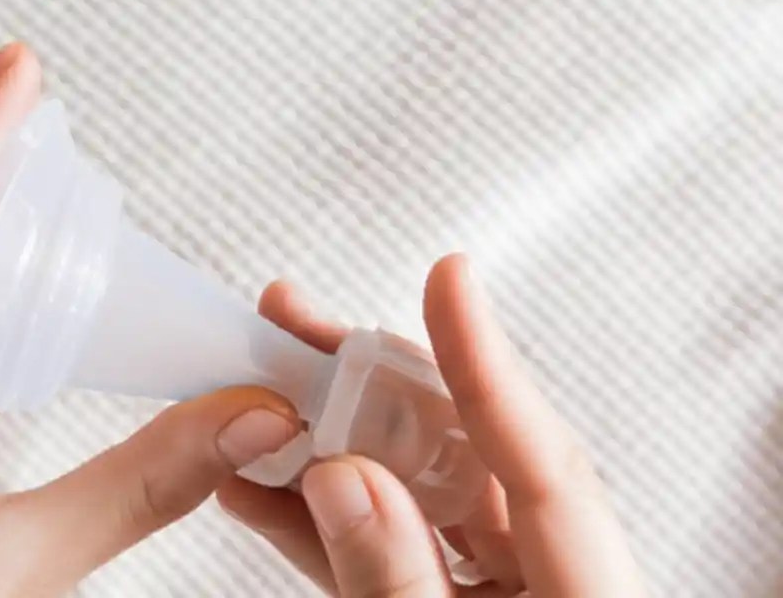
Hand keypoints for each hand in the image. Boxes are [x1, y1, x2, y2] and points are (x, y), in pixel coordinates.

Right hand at [220, 258, 647, 596]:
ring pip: (408, 495)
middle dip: (370, 386)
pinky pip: (380, 550)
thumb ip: (395, 581)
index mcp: (587, 595)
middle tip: (299, 324)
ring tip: (255, 394)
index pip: (542, 463)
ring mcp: (495, 592)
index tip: (449, 276)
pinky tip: (258, 483)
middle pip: (460, 456)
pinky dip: (319, 520)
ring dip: (325, 448)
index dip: (487, 365)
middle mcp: (546, 578)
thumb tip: (339, 477)